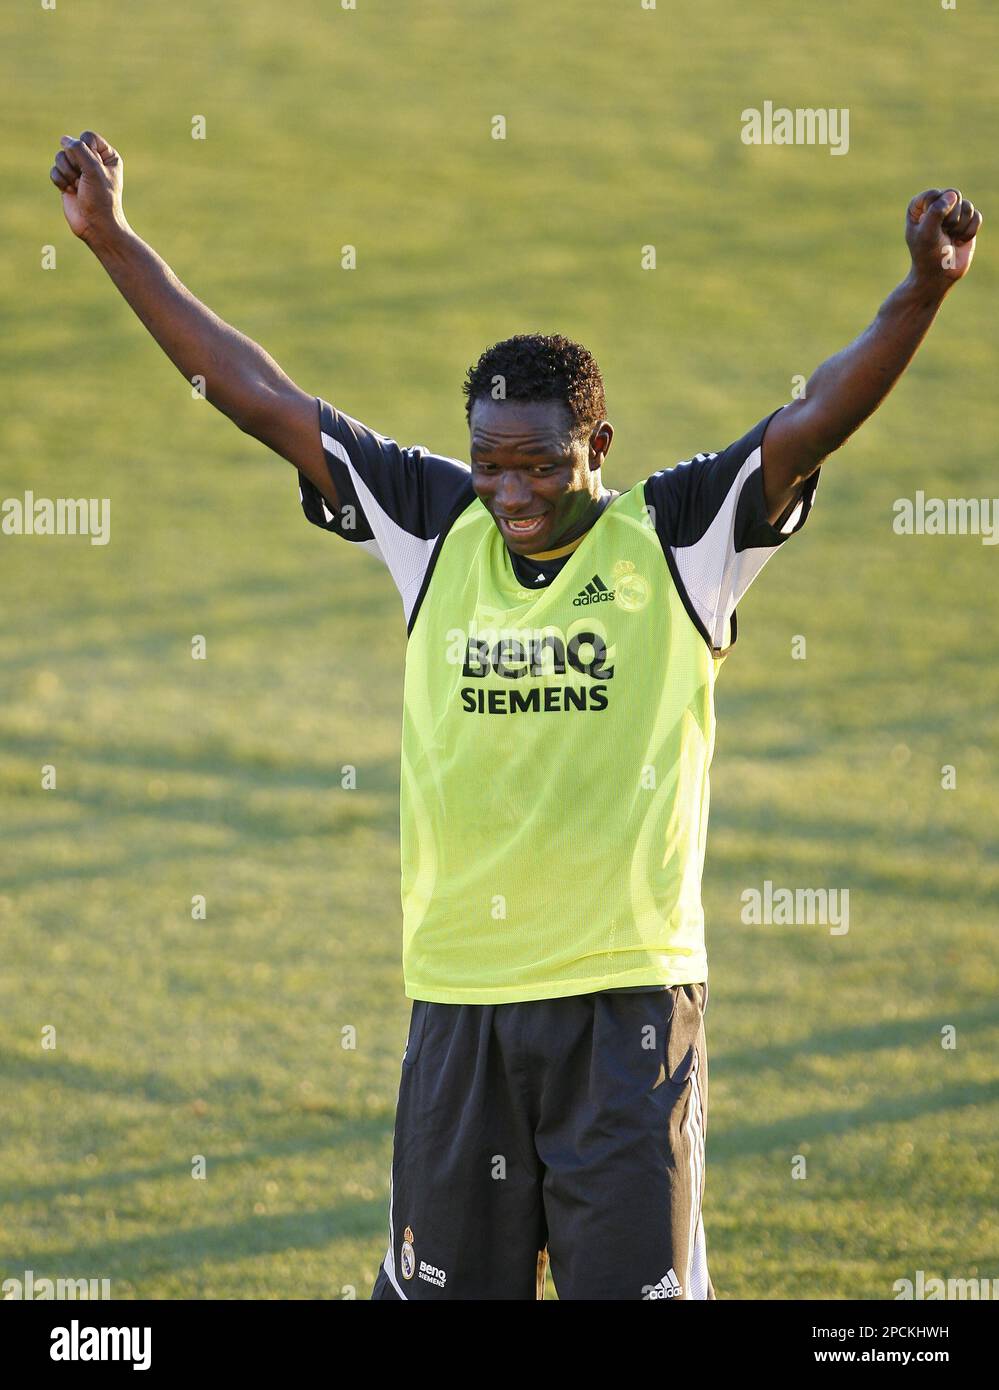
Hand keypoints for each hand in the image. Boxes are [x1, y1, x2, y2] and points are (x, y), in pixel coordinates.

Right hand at [49, 130, 125, 245]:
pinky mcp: (66, 181)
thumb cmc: (101, 199)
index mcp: (107, 156)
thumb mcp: (93, 169)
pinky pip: (54, 170)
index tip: (94, 168)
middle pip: (71, 146)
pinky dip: (60, 181)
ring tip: (78, 187)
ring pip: (60, 157)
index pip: (88, 137)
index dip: (86, 150)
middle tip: (85, 180)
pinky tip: (70, 192)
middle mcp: (93, 161)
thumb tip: (64, 139)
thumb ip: (79, 149)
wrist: (96, 226)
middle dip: (75, 164)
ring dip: (67, 173)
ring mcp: (79, 171)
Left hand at [906, 188, 982, 286]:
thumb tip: (952, 195)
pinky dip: (969, 231)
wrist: (939, 276)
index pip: (933, 194)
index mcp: (919, 206)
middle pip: (953, 195)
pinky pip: (977, 216)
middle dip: (951, 217)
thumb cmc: (928, 255)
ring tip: (949, 238)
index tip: (929, 227)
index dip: (935, 211)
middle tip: (942, 233)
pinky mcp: (967, 222)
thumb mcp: (927, 234)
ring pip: (967, 206)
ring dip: (960, 226)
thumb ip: (936, 212)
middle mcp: (936, 205)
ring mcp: (953, 213)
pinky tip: (959, 241)